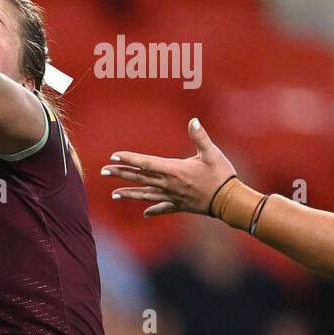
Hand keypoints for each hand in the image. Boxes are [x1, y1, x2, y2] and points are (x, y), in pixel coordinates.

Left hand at [103, 118, 237, 216]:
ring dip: (129, 194)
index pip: (146, 163)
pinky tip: (145, 213)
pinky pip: (163, 208)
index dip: (129, 159)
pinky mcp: (179, 205)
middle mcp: (168, 184)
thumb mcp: (212, 153)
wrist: (230, 202)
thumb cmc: (222, 175)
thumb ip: (200, 137)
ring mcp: (172, 196)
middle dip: (120, 174)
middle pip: (140, 178)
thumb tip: (193, 120)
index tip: (114, 156)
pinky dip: (153, 210)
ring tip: (114, 194)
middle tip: (103, 171)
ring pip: (146, 195)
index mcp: (174, 170)